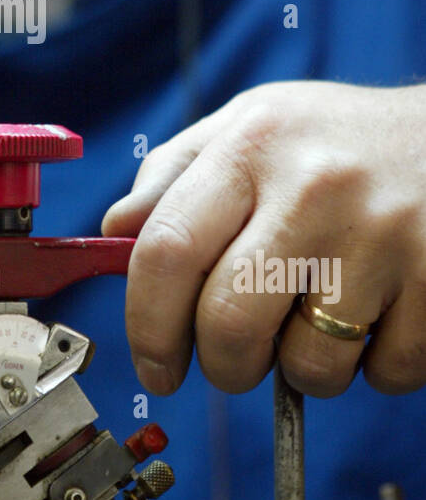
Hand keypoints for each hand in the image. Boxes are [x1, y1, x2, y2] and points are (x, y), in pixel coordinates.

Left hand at [102, 81, 425, 398]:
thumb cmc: (337, 139)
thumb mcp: (250, 126)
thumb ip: (172, 176)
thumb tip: (114, 237)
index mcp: (251, 146)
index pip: (165, 252)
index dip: (147, 326)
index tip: (154, 364)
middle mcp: (313, 187)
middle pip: (228, 324)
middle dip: (223, 366)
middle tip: (236, 359)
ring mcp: (382, 235)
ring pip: (309, 365)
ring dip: (305, 369)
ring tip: (320, 317)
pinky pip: (386, 372)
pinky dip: (376, 368)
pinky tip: (378, 314)